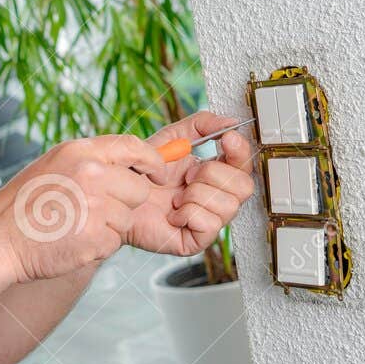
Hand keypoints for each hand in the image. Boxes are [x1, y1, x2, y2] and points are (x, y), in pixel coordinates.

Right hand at [0, 135, 169, 284]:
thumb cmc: (21, 207)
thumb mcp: (53, 165)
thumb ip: (89, 161)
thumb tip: (127, 164)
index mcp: (80, 152)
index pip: (134, 146)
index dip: (152, 161)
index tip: (157, 172)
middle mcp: (91, 174)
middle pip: (138, 189)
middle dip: (125, 203)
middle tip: (94, 211)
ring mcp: (95, 207)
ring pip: (127, 219)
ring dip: (109, 227)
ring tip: (75, 226)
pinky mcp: (95, 238)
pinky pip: (114, 242)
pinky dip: (98, 246)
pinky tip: (72, 241)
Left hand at [124, 111, 254, 256]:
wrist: (119, 195)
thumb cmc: (143, 173)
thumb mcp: (173, 138)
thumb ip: (202, 124)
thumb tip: (232, 123)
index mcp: (216, 174)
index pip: (244, 164)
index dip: (240, 151)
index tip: (226, 138)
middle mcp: (217, 198)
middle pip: (244, 186)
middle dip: (212, 174)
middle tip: (186, 176)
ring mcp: (209, 221)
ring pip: (229, 205)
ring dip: (196, 194)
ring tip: (175, 196)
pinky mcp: (196, 241)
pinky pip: (210, 224)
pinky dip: (188, 214)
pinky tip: (173, 214)